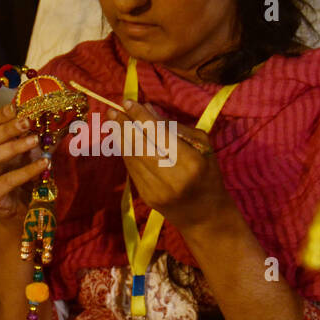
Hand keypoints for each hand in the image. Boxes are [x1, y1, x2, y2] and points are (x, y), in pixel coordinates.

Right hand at [0, 101, 48, 224]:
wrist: (25, 213)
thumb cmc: (28, 179)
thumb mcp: (36, 153)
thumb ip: (44, 136)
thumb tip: (64, 115)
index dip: (2, 115)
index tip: (17, 106)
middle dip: (8, 129)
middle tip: (28, 121)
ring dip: (14, 147)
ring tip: (35, 140)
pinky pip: (6, 181)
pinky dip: (25, 171)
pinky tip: (42, 163)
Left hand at [109, 99, 231, 231]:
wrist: (205, 217)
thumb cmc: (208, 176)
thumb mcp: (202, 147)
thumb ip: (176, 128)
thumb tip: (148, 109)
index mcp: (191, 162)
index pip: (160, 134)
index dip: (141, 117)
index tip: (128, 102)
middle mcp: (172, 177)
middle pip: (140, 145)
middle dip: (124, 125)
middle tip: (112, 109)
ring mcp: (156, 190)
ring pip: (133, 157)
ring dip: (120, 137)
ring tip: (112, 121)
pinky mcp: (146, 197)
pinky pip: (132, 169)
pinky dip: (125, 152)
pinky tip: (120, 139)